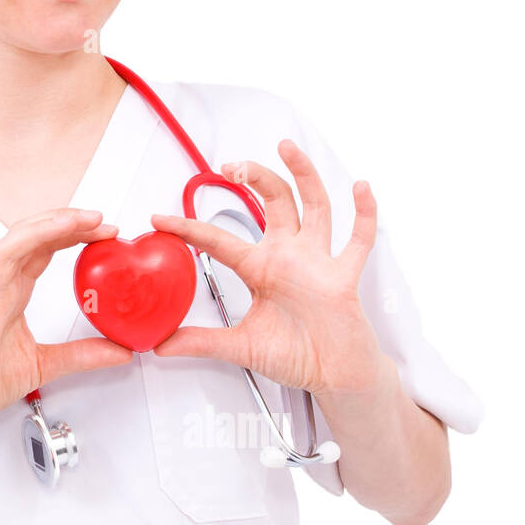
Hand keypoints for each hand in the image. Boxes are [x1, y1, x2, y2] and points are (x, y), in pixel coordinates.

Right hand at [0, 208, 134, 434]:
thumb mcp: (46, 365)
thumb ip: (83, 355)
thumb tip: (122, 351)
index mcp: (13, 293)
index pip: (44, 249)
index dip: (74, 234)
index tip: (106, 231)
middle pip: (28, 240)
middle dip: (63, 223)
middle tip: (99, 219)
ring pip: (4, 254)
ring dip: (36, 233)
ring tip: (67, 224)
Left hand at [147, 138, 383, 394]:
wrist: (334, 377)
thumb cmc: (295, 355)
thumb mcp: (240, 347)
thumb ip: (202, 342)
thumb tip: (161, 346)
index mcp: (260, 269)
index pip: (218, 240)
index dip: (189, 228)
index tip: (159, 219)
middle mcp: (289, 256)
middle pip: (274, 202)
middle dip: (256, 177)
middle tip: (232, 165)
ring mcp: (318, 262)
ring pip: (314, 207)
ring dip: (303, 175)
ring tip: (287, 147)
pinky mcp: (344, 277)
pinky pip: (359, 240)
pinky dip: (364, 213)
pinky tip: (361, 187)